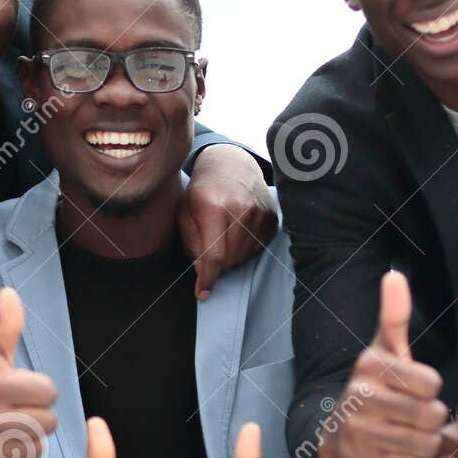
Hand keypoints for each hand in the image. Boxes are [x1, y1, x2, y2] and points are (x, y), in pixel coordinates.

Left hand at [179, 144, 276, 298]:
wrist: (231, 164)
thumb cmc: (202, 190)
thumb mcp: (185, 212)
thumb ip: (192, 243)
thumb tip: (202, 272)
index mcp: (214, 207)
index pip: (214, 255)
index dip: (207, 278)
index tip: (202, 293)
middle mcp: (240, 210)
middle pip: (230, 259)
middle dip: (217, 266)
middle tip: (210, 254)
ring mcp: (259, 213)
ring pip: (245, 256)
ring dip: (232, 258)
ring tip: (223, 239)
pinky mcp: (272, 217)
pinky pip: (258, 248)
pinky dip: (245, 249)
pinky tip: (237, 233)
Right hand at [316, 271, 447, 457]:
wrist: (338, 436)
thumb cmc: (374, 389)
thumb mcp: (383, 352)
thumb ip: (394, 316)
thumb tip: (395, 274)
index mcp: (371, 367)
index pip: (431, 383)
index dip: (430, 390)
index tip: (414, 390)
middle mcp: (361, 397)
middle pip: (431, 416)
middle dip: (431, 420)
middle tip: (414, 417)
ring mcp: (361, 433)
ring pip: (426, 444)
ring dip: (425, 443)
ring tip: (408, 434)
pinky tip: (395, 453)